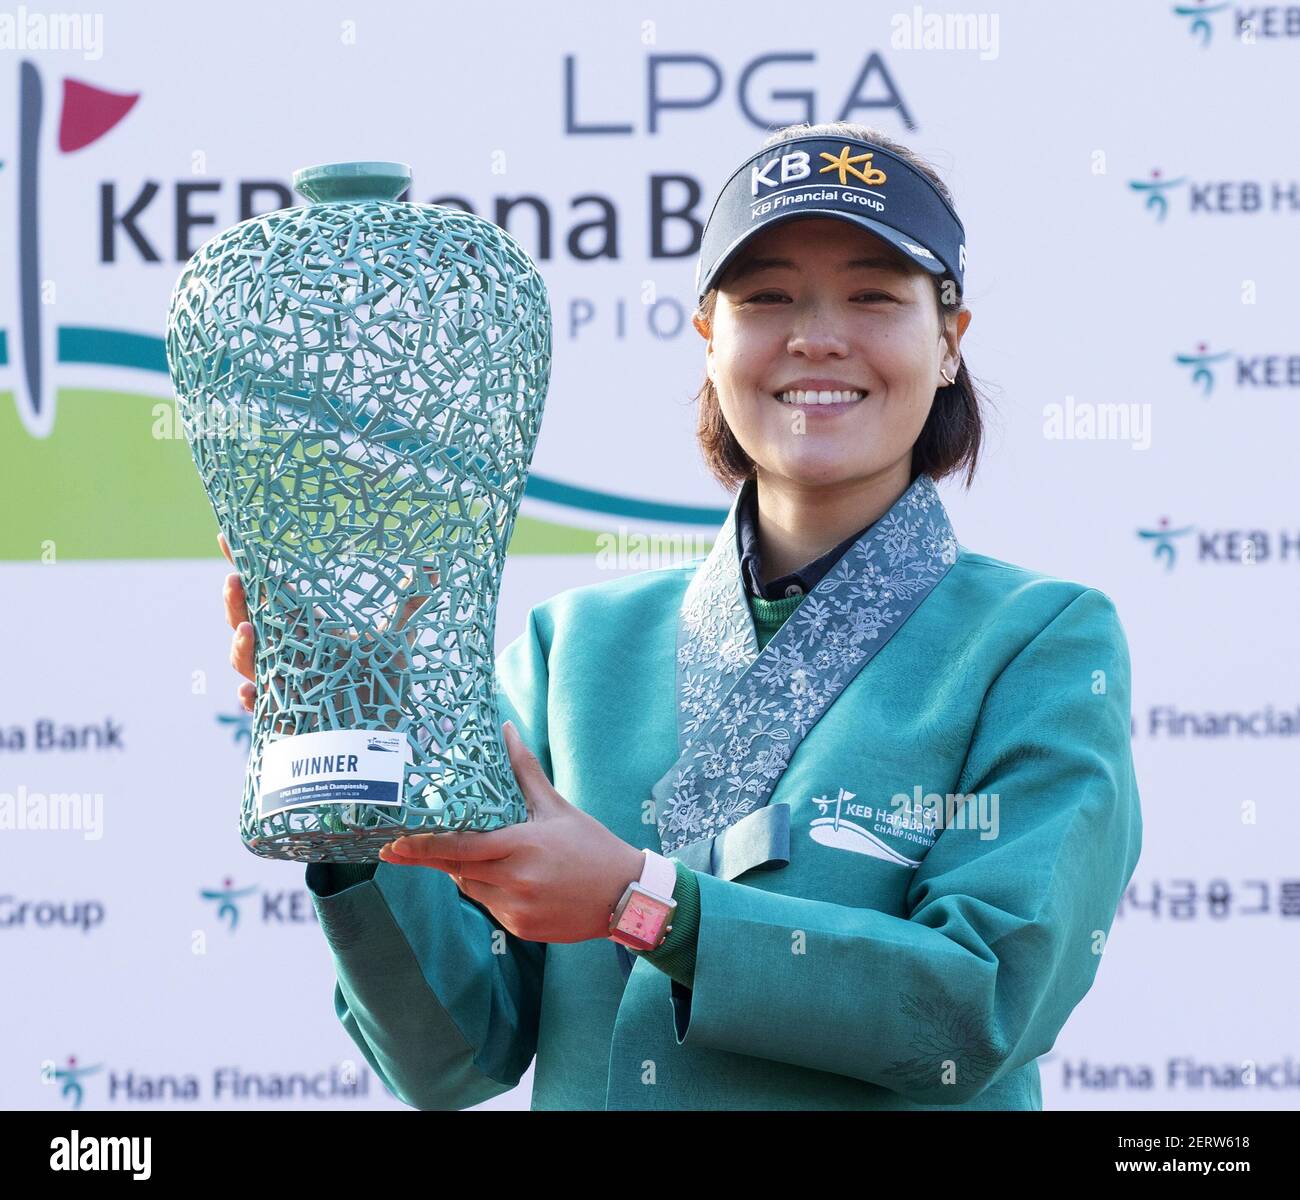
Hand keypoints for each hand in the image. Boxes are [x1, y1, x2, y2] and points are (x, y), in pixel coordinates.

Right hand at [220, 531, 436, 717]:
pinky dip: (252, 697)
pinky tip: (250, 692)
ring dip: (241, 646)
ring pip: (247, 659)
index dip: (247, 566)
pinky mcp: (283, 713)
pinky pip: (260, 705)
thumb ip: (408, 606)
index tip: (228, 536)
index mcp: (306, 628)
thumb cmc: (381, 686)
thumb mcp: (395, 643)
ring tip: (246, 629)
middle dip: (235, 602)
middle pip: (247, 621)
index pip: (269, 592)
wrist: (380, 740)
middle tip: (233, 580)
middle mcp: (287, 652)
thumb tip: (434, 567)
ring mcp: (281, 681)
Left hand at [378, 721, 646, 944]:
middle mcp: (514, 881)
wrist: (626, 895)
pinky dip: (490, 892)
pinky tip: (513, 881)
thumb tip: (506, 729)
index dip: (424, 847)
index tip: (394, 845)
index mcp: (521, 846)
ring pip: (472, 890)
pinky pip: (491, 907)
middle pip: (457, 870)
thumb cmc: (592, 845)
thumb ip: (524, 770)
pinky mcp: (520, 929)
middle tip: (401, 850)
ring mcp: (516, 909)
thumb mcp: (557, 806)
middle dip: (434, 859)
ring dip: (468, 873)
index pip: (460, 847)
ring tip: (484, 858)